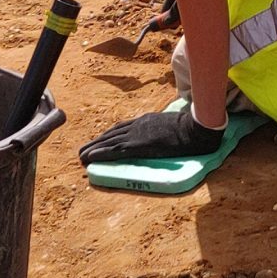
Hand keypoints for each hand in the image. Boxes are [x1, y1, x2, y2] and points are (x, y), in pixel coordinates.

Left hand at [79, 107, 225, 164]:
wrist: (194, 127)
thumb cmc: (190, 126)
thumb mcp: (173, 124)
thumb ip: (163, 127)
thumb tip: (162, 132)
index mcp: (146, 120)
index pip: (122, 127)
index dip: (109, 135)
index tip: (100, 140)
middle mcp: (138, 125)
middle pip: (111, 134)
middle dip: (96, 142)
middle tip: (83, 150)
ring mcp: (137, 135)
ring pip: (109, 142)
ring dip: (93, 148)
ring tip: (81, 155)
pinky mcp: (139, 146)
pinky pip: (115, 150)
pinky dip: (101, 153)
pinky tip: (90, 158)